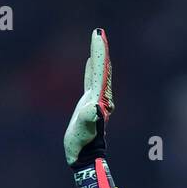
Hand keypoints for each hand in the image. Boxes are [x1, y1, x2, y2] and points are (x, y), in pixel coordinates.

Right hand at [63, 29, 114, 166]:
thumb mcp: (85, 129)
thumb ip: (91, 118)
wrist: (83, 154)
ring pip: (99, 73)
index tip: (99, 34)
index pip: (101, 70)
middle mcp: (102, 97)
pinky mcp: (90, 103)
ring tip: (98, 41)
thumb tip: (97, 109)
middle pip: (103, 68)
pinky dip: (92, 69)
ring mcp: (96, 99)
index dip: (99, 52)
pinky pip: (92, 81)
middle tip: (99, 32)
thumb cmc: (82, 142)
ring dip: (99, 57)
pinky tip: (91, 62)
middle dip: (101, 50)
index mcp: (100, 98)